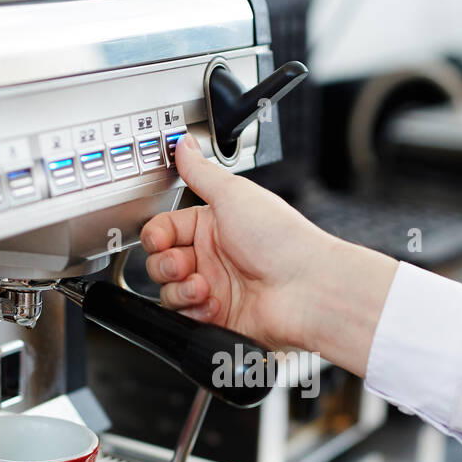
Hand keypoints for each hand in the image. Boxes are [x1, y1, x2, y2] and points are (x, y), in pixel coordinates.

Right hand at [141, 135, 396, 375]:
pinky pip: (185, 317)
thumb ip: (200, 172)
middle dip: (165, 264)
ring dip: (178, 289)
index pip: (164, 229)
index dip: (156, 235)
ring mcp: (214, 288)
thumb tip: (183, 145)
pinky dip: (193, 310)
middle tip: (184, 264)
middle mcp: (212, 256)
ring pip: (169, 291)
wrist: (305, 287)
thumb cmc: (280, 239)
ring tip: (202, 286)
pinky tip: (212, 303)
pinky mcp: (217, 316)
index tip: (161, 238)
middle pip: (161, 262)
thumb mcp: (233, 194)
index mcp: (212, 225)